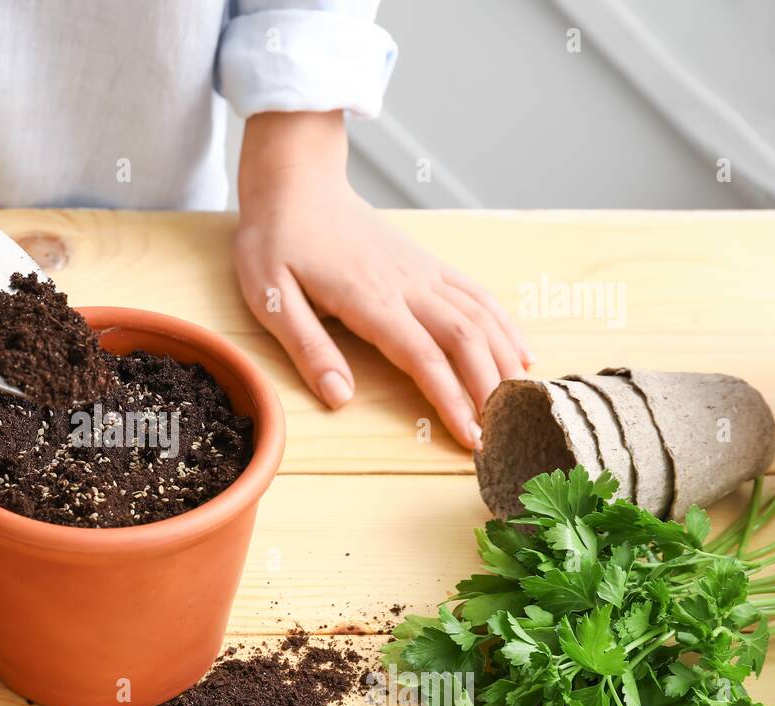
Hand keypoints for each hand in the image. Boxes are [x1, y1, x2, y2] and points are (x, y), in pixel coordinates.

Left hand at [234, 111, 531, 449]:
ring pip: (480, 316)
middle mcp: (407, 283)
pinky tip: (520, 351)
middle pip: (465, 338)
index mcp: (369, 298)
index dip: (452, 399)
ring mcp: (422, 270)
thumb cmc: (276, 240)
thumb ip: (308, 347)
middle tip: (503, 433)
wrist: (296, 182)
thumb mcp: (271, 297)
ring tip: (520, 402)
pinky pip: (476, 293)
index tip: (471, 437)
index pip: (424, 357)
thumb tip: (340, 398)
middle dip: (488, 388)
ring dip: (504, 359)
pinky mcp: (426, 262)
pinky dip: (504, 324)